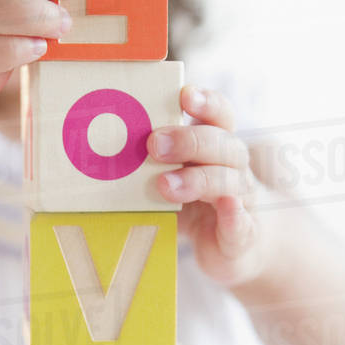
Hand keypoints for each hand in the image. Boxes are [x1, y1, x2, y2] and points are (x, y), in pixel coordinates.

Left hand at [147, 85, 262, 287]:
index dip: (206, 103)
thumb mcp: (170, 178)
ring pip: (231, 180)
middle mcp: (234, 167)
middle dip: (189, 140)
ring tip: (165, 185)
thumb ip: (148, 164)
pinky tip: (227, 206)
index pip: (220, 114)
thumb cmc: (193, 206)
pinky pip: (242, 223)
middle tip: (155, 145)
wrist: (228, 249)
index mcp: (216, 146)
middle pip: (224, 143)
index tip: (184, 96)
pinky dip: (234, 214)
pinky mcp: (243, 234)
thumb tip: (101, 151)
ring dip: (199, 179)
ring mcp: (243, 200)